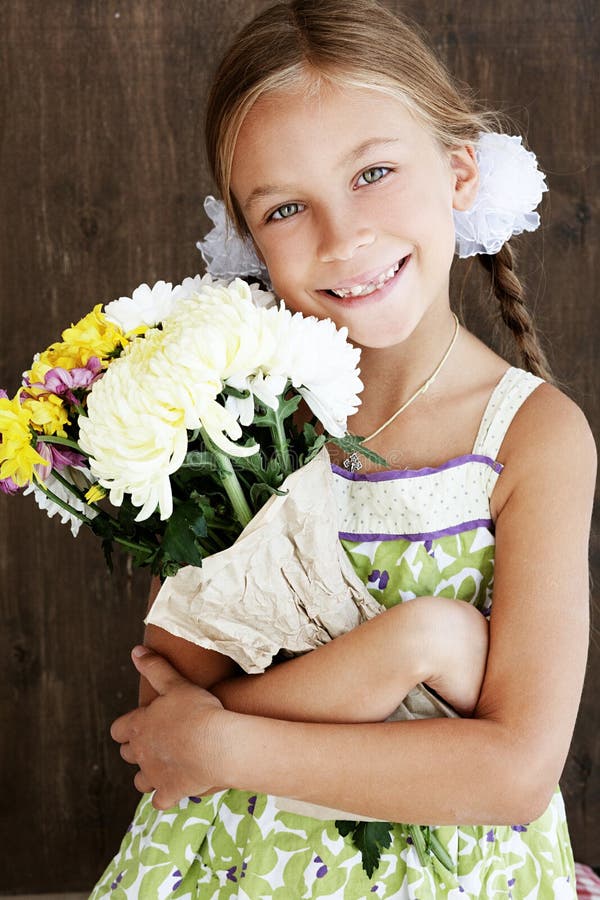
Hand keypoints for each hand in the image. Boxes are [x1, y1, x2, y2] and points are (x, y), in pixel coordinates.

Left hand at [111, 646, 231, 809]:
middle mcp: (140, 753)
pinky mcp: (170, 792)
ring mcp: (154, 776)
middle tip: (156, 740)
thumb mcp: (176, 683)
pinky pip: (160, 801)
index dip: (127, 727)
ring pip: (140, 780)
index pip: (118, 729)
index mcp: (138, 727)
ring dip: (147, 774)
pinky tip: (175, 788)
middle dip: (137, 749)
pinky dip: (165, 796)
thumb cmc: (197, 711)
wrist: (217, 745)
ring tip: (163, 765)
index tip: (141, 722)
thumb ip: (155, 668)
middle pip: (127, 754)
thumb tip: (135, 652)